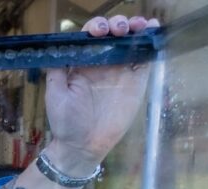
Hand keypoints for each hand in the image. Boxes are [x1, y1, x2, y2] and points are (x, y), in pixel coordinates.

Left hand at [44, 15, 159, 176]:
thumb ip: (56, 71)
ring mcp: (120, 71)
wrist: (83, 146)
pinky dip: (149, 43)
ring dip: (133, 28)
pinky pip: (144, 59)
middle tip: (119, 29)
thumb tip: (55, 48)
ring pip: (129, 42)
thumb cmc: (65, 122)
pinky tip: (152, 31)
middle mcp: (101, 64)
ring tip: (136, 25)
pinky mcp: (136, 81)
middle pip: (112, 34)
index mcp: (81, 64)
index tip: (98, 31)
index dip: (95, 28)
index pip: (90, 37)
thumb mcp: (55, 94)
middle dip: (116, 24)